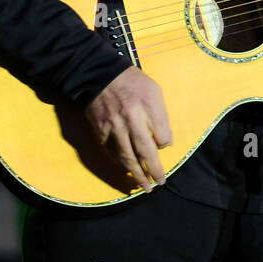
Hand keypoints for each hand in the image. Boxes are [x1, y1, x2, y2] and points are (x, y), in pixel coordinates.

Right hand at [84, 65, 172, 191]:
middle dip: (154, 170)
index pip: (163, 136)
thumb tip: (161, 140)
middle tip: (159, 183)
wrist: (98, 75)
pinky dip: (120, 164)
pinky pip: (112, 152)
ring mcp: (114, 126)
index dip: (164, 144)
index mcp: (148, 105)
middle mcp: (131, 118)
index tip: (162, 145)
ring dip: (137, 175)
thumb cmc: (131, 81)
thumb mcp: (153, 90)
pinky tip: (126, 171)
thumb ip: (160, 114)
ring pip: (127, 157)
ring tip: (144, 186)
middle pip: (145, 151)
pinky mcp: (100, 131)